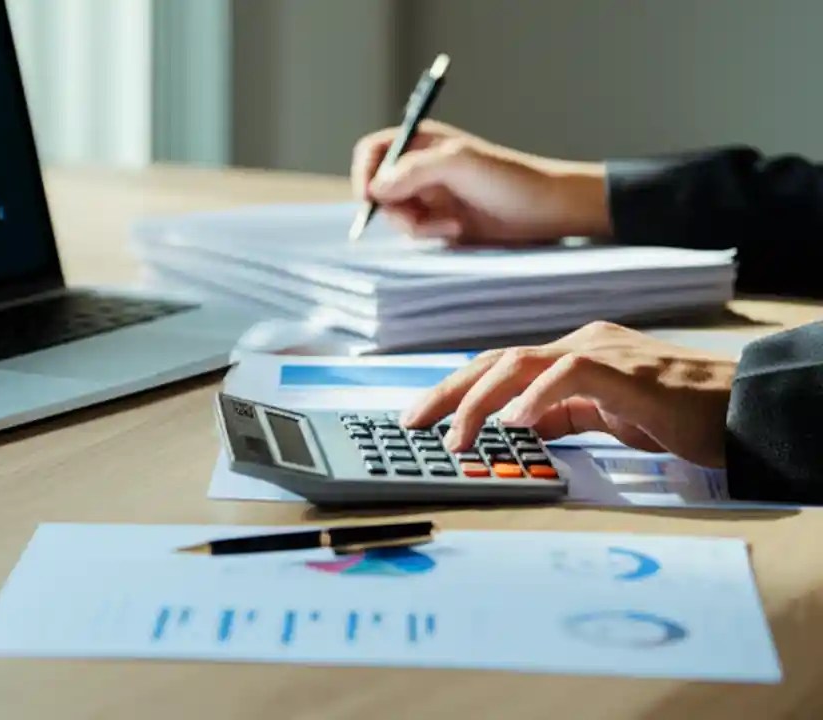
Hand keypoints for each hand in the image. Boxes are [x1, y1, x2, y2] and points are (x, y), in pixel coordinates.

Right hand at [351, 120, 611, 243]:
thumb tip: (376, 189)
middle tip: (419, 219)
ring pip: (395, 215)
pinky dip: (428, 235)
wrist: (547, 210)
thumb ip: (413, 170)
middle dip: (395, 208)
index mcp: (422, 142)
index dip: (364, 172)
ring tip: (450, 227)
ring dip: (417, 226)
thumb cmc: (510, 179)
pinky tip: (456, 231)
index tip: (371, 198)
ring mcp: (429, 195)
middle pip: (378, 189)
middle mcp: (420, 167)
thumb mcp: (460, 164)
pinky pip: (414, 232)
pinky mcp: (439, 221)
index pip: (372, 151)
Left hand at [400, 321, 736, 467]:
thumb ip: (563, 416)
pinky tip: (516, 422)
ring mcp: (602, 354)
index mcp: (571, 355)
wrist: (742, 408)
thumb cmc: (680, 415)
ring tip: (455, 437)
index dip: (454, 390)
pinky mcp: (627, 373)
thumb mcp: (607, 417)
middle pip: (495, 361)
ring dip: (480, 401)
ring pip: (521, 364)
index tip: (418, 418)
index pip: (498, 368)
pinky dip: (538, 397)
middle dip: (446, 392)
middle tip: (410, 424)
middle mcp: (579, 346)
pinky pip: (571, 375)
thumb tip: (516, 429)